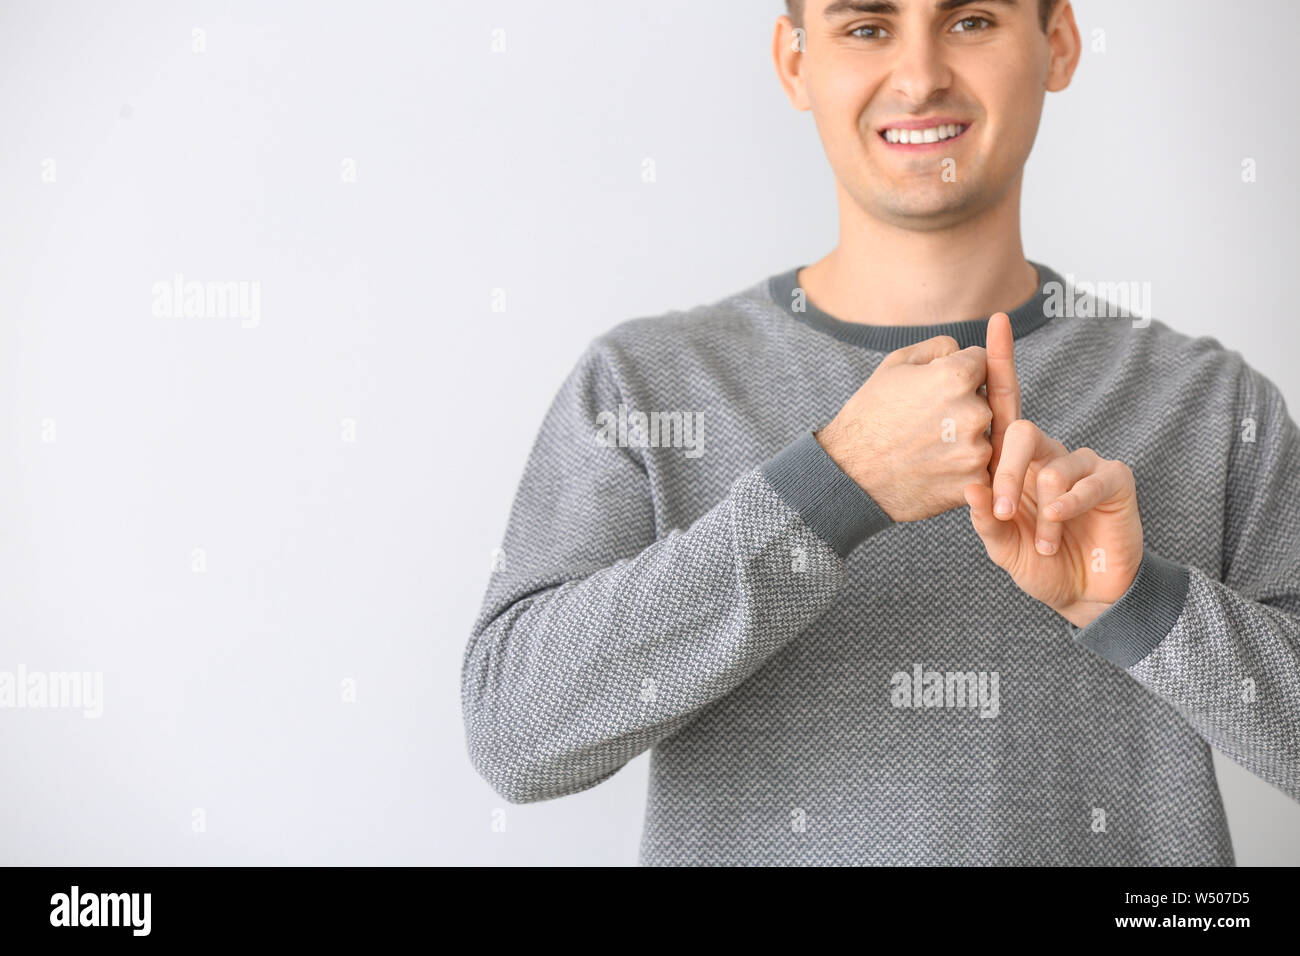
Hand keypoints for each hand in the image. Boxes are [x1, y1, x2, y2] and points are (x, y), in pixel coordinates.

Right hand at [817, 335, 992, 521]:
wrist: (850, 475)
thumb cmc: (869, 415)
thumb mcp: (895, 364)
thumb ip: (940, 346)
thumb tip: (964, 351)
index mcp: (957, 376)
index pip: (982, 360)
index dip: (958, 370)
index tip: (936, 386)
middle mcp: (974, 412)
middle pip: (986, 398)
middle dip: (964, 403)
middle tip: (926, 419)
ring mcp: (976, 451)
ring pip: (986, 433)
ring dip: (965, 436)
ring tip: (926, 444)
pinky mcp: (974, 482)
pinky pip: (981, 465)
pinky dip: (962, 465)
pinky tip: (932, 465)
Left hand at [962, 313, 1143, 627]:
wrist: (1084, 594)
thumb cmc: (1039, 564)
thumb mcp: (1001, 544)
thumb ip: (985, 516)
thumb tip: (971, 485)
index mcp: (1015, 463)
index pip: (1004, 405)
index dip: (1001, 363)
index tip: (995, 322)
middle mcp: (1047, 455)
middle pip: (1021, 432)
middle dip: (1007, 473)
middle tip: (1003, 512)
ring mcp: (1082, 464)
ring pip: (1053, 463)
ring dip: (1042, 508)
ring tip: (1044, 539)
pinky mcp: (1115, 479)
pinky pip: (1091, 478)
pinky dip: (1071, 505)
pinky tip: (1062, 526)